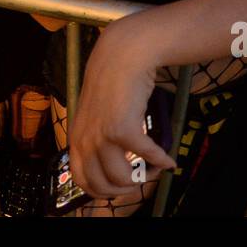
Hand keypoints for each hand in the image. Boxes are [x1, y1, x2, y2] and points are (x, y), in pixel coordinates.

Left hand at [69, 15, 174, 199]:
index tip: (121, 186)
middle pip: (102, 186)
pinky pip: (146, 156)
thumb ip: (98, 134)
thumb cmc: (112, 81)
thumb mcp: (95, 112)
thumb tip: (113, 159)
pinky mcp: (123, 129)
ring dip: (144, 177)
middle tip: (142, 179)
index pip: (82, 180)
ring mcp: (102, 136)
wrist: (122, 55)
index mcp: (76, 138)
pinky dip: (161, 161)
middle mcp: (85, 141)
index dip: (102, 190)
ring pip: (123, 178)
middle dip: (125, 189)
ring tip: (157, 167)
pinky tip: (170, 159)